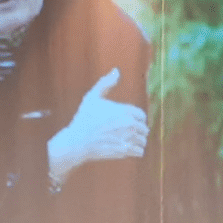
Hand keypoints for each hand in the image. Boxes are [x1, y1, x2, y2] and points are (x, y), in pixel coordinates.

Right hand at [47, 68, 148, 184]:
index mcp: (125, 111)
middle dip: (139, 131)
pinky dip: (137, 151)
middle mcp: (129, 124)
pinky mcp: (124, 151)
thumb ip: (106, 84)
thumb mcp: (92, 97)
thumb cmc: (84, 119)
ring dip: (138, 141)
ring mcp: (127, 139)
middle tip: (129, 133)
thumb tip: (117, 70)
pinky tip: (129, 150)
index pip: (142, 116)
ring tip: (130, 142)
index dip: (137, 119)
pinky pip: (139, 152)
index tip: (131, 122)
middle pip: (144, 129)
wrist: (77, 141)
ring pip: (143, 141)